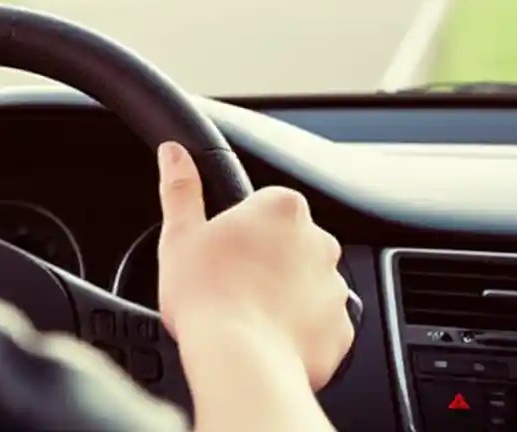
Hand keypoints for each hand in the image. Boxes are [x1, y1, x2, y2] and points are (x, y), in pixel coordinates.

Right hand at [155, 142, 352, 391]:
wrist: (241, 364)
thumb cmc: (208, 297)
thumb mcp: (180, 235)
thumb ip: (181, 188)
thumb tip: (174, 152)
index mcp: (282, 209)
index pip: (267, 206)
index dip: (241, 230)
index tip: (223, 252)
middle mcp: (319, 242)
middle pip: (290, 244)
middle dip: (267, 261)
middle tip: (230, 285)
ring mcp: (335, 287)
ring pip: (307, 285)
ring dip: (284, 296)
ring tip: (246, 318)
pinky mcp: (342, 330)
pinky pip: (321, 325)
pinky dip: (300, 332)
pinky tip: (267, 340)